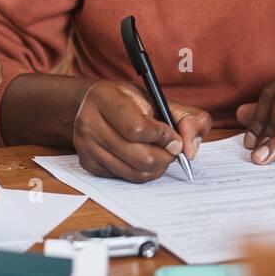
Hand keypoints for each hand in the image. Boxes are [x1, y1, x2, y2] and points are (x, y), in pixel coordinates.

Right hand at [72, 80, 211, 182]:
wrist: (96, 106)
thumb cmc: (130, 101)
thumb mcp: (158, 98)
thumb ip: (186, 116)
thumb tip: (189, 149)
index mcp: (104, 97)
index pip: (137, 128)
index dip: (163, 137)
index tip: (175, 139)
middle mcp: (87, 122)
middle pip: (138, 156)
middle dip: (165, 157)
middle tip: (172, 150)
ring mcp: (85, 145)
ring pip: (133, 171)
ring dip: (156, 168)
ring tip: (161, 154)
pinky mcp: (87, 163)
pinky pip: (124, 178)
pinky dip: (141, 173)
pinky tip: (144, 158)